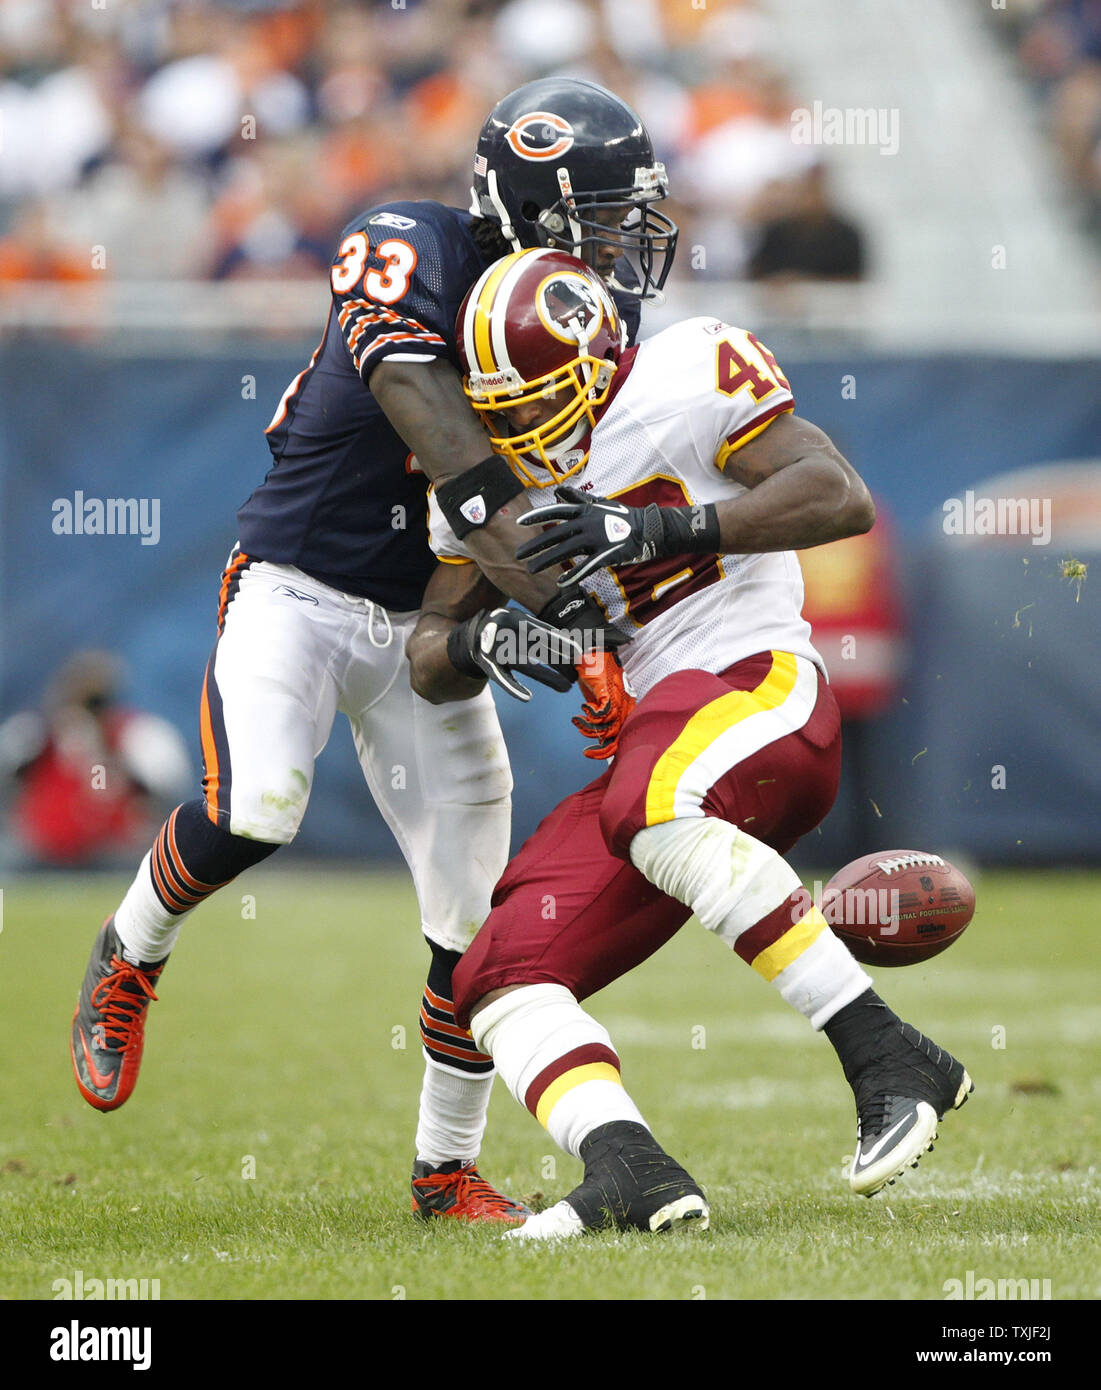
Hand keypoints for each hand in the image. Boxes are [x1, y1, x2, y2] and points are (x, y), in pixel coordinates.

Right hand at [446, 607, 581, 702]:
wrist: (472, 635)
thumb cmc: (505, 631)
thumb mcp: (520, 625)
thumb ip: (540, 634)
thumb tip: (568, 645)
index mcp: (517, 620)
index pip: (544, 631)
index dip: (562, 642)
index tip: (579, 651)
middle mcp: (508, 633)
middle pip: (539, 647)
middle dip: (559, 658)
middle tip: (578, 669)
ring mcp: (498, 649)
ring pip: (526, 665)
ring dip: (547, 676)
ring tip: (566, 687)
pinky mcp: (489, 665)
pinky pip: (503, 678)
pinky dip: (514, 688)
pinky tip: (526, 697)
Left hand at [516, 485, 665, 585]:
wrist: (648, 528)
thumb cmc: (622, 516)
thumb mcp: (599, 503)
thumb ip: (578, 498)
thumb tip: (558, 490)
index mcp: (585, 510)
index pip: (556, 511)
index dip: (537, 516)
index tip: (519, 523)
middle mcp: (588, 523)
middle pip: (556, 534)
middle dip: (535, 545)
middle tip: (518, 554)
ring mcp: (597, 538)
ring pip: (566, 550)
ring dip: (547, 560)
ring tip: (531, 569)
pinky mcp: (606, 554)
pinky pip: (586, 566)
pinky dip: (573, 574)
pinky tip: (560, 582)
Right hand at [572, 648, 635, 759]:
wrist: (591, 650)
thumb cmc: (595, 671)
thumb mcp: (598, 696)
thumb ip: (601, 713)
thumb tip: (597, 731)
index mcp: (625, 705)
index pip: (623, 732)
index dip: (612, 747)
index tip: (597, 752)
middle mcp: (625, 703)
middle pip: (619, 734)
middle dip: (603, 749)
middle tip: (588, 753)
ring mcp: (618, 698)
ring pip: (610, 727)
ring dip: (590, 730)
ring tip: (579, 724)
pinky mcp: (608, 692)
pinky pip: (602, 714)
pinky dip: (590, 716)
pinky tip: (582, 711)